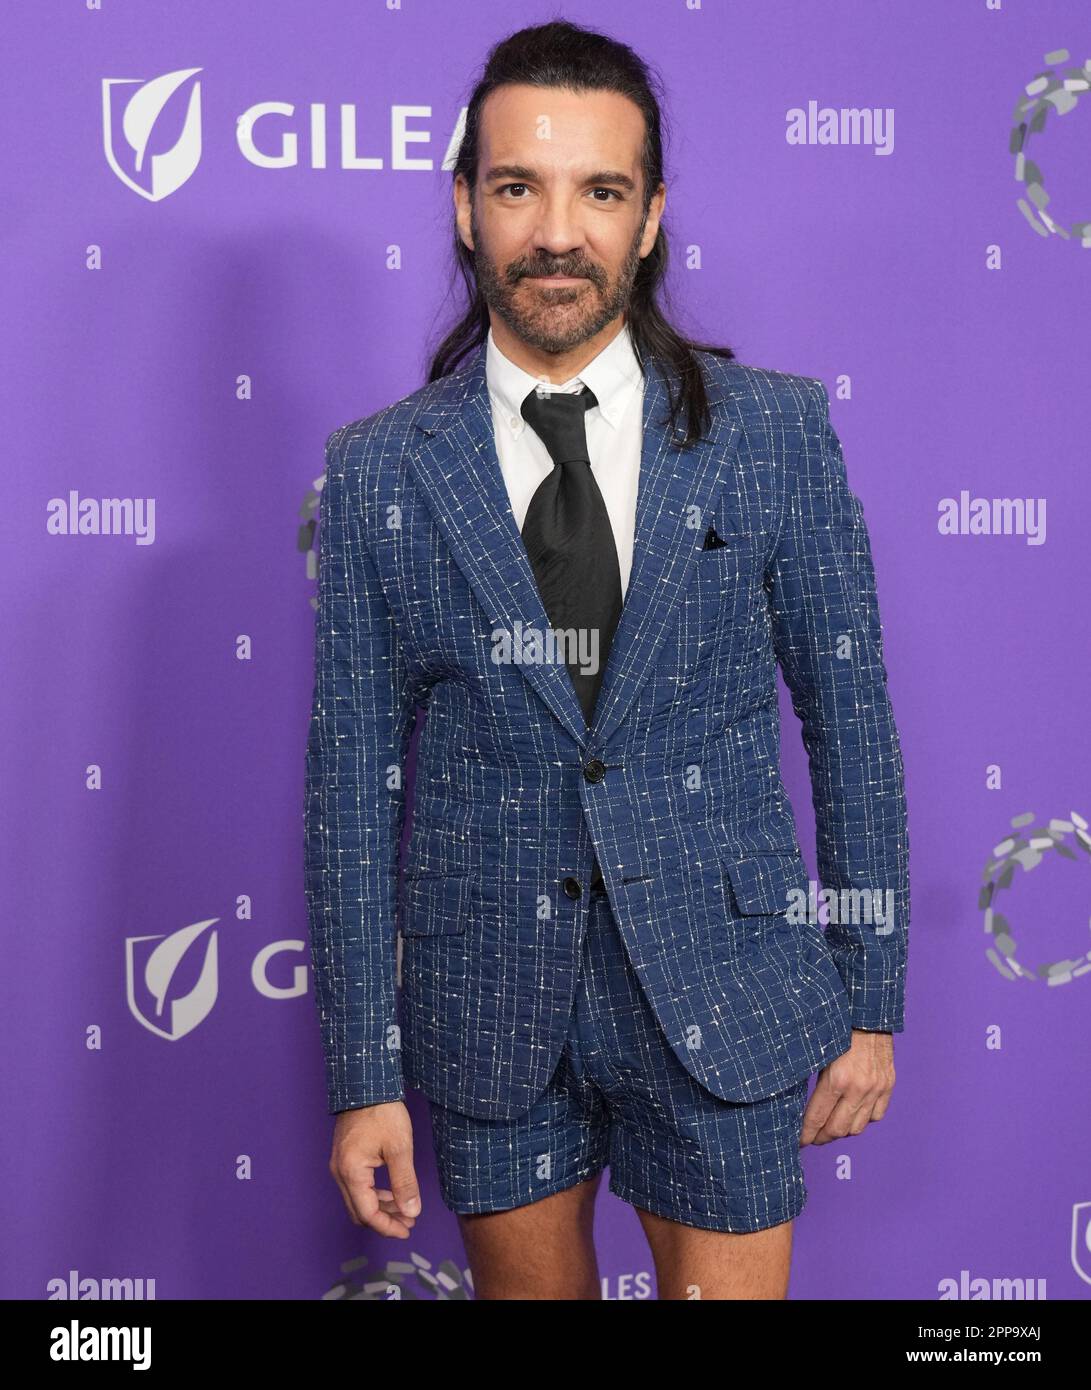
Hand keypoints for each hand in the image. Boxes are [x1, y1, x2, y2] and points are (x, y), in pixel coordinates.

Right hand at [329, 1100, 420, 1236]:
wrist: (366, 1083)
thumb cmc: (382, 1112)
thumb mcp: (399, 1148)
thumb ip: (405, 1183)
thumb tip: (411, 1211)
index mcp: (351, 1172)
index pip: (368, 1214)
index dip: (388, 1226)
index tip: (407, 1229)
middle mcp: (339, 1172)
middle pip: (359, 1211)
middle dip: (384, 1220)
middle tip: (408, 1221)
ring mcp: (339, 1164)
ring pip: (357, 1200)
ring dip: (379, 1208)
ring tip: (404, 1209)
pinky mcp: (343, 1157)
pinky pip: (356, 1186)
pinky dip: (373, 1194)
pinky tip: (390, 1192)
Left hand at [800, 1030, 894, 1145]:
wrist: (868, 1013)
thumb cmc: (838, 1028)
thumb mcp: (817, 1052)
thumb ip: (811, 1079)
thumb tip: (797, 1103)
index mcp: (837, 1079)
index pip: (817, 1119)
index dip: (805, 1134)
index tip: (798, 1141)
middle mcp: (859, 1088)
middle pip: (837, 1129)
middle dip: (820, 1137)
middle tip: (811, 1138)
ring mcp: (876, 1089)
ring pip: (857, 1128)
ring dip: (841, 1131)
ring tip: (829, 1128)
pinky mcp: (888, 1086)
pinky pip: (876, 1116)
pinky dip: (863, 1120)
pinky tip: (852, 1115)